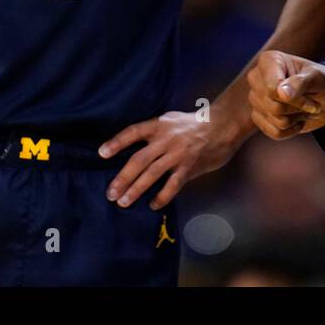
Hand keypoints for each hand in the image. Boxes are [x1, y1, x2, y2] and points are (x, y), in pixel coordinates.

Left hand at [99, 110, 242, 209]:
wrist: (222, 126)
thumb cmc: (193, 124)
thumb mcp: (171, 120)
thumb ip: (154, 131)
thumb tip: (133, 147)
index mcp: (159, 125)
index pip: (133, 132)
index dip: (117, 142)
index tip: (102, 153)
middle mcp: (166, 139)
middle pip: (139, 159)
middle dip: (123, 177)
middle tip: (110, 193)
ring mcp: (178, 154)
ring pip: (152, 174)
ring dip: (136, 189)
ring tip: (123, 202)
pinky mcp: (190, 167)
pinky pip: (173, 185)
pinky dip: (162, 196)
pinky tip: (153, 204)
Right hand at [247, 49, 324, 139]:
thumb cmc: (321, 81)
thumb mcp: (317, 78)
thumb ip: (300, 83)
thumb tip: (280, 93)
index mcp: (268, 61)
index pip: (272, 88)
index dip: (295, 99)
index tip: (311, 96)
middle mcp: (256, 78)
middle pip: (273, 106)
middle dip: (297, 109)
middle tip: (310, 102)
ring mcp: (255, 98)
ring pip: (275, 120)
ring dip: (296, 118)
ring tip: (303, 108)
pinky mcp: (258, 116)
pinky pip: (274, 133)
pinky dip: (291, 130)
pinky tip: (296, 119)